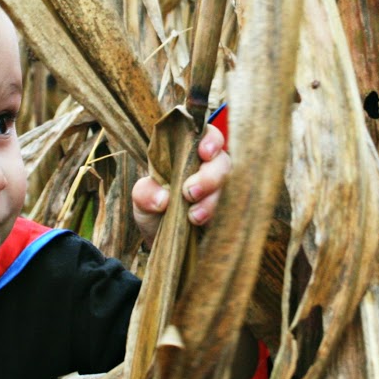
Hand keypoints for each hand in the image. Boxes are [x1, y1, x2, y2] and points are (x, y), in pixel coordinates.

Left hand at [131, 123, 231, 242]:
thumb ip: (146, 193)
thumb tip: (163, 198)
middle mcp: (211, 168)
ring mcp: (223, 191)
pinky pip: (236, 210)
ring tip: (194, 217)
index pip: (208, 136)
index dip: (211, 140)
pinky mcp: (230, 213)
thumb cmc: (155, 210)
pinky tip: (206, 226)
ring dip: (213, 200)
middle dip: (209, 176)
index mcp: (191, 155)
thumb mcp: (142, 200)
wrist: (164, 242)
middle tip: (190, 193)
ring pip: (232, 186)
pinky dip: (221, 216)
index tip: (204, 153)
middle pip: (223, 162)